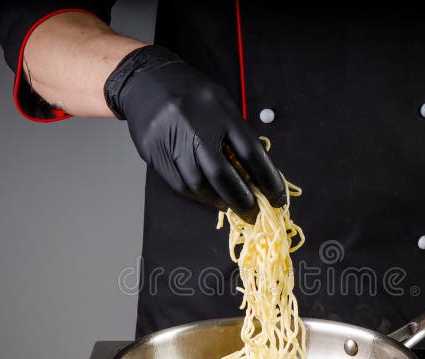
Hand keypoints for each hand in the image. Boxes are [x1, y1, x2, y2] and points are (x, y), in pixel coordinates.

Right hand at [104, 45, 284, 221]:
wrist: (147, 79)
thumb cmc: (192, 95)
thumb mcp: (222, 105)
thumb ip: (237, 137)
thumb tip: (255, 174)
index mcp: (220, 111)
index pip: (250, 153)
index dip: (267, 180)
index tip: (277, 198)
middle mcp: (195, 126)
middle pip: (222, 175)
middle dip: (241, 200)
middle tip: (253, 213)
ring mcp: (172, 140)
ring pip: (198, 184)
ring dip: (218, 201)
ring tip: (229, 205)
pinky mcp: (155, 152)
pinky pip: (179, 184)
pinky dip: (198, 196)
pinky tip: (208, 197)